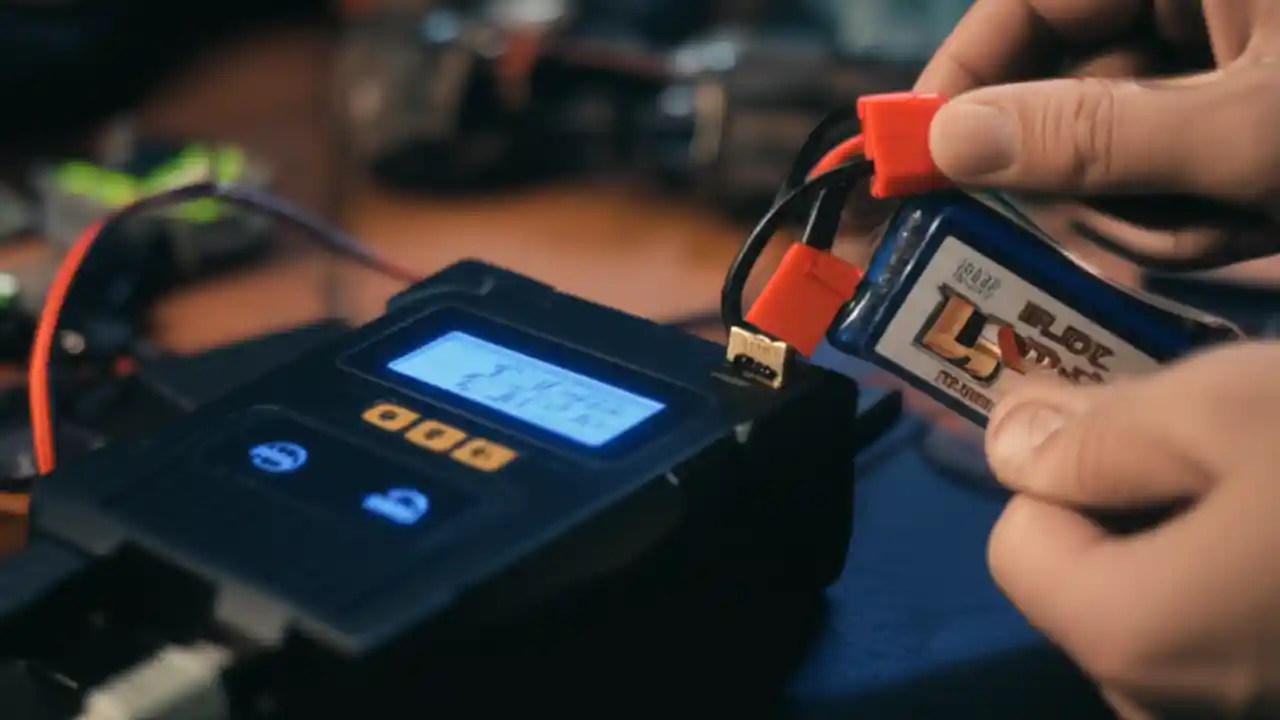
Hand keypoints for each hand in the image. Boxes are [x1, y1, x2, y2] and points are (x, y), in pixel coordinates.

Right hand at [915, 1, 1279, 266]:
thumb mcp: (1245, 134)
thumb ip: (1093, 138)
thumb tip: (950, 145)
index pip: (1030, 2)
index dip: (964, 77)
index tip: (922, 160)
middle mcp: (1190, 6)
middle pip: (1070, 84)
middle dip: (1090, 176)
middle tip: (1119, 233)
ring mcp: (1220, 54)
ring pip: (1115, 139)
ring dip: (1154, 208)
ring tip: (1235, 223)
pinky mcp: (1239, 105)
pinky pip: (1166, 162)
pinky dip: (1192, 208)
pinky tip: (1252, 220)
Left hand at [983, 342, 1279, 718]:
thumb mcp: (1222, 414)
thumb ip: (1089, 436)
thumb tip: (1002, 440)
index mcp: (1125, 639)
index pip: (1017, 540)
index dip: (1077, 472)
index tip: (1169, 436)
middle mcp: (1165, 703)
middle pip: (1084, 581)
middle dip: (1134, 507)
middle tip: (1231, 455)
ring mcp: (1236, 712)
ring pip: (1159, 608)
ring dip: (1193, 542)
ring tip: (1267, 487)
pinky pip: (1222, 637)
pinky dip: (1239, 583)